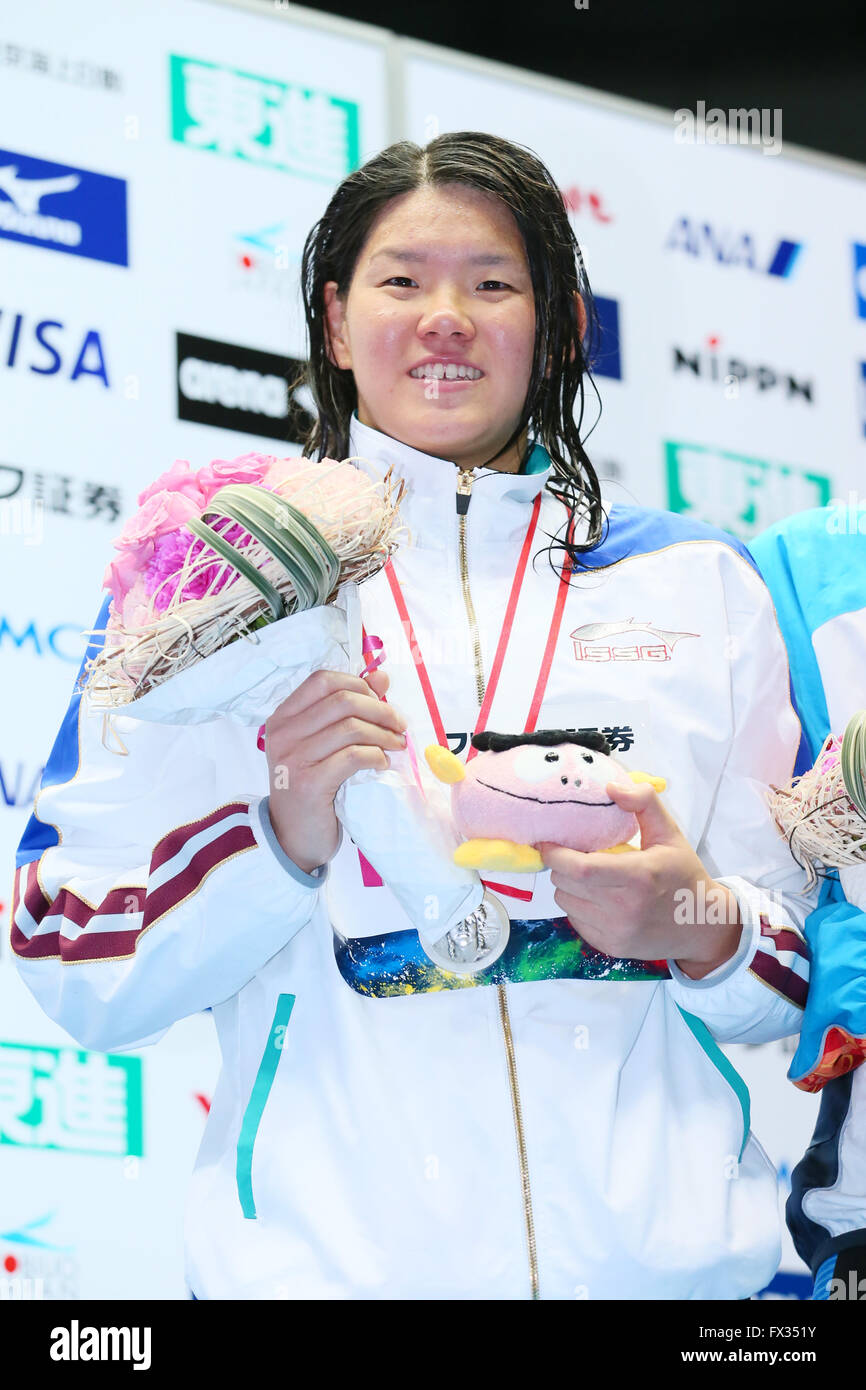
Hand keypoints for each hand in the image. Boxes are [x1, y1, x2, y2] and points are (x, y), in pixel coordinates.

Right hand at [264, 667, 406, 874]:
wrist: (291, 838)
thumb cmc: (311, 788)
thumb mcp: (324, 745)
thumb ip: (348, 710)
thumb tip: (380, 676)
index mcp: (283, 717)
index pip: (323, 680)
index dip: (358, 684)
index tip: (381, 701)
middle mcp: (283, 733)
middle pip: (342, 700)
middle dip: (380, 709)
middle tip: (399, 725)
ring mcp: (293, 758)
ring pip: (350, 727)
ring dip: (383, 734)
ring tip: (396, 745)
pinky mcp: (309, 783)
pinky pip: (352, 756)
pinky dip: (375, 756)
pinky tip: (381, 764)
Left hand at [536, 781, 741, 978]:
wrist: (702, 926)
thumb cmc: (683, 875)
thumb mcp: (670, 833)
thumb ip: (643, 803)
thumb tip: (611, 787)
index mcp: (638, 876)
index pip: (581, 868)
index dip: (555, 854)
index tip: (547, 841)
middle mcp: (624, 909)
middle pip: (566, 883)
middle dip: (560, 865)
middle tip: (571, 853)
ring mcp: (616, 932)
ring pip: (565, 902)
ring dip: (567, 885)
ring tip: (587, 875)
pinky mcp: (610, 947)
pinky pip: (575, 921)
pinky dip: (577, 905)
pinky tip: (596, 897)